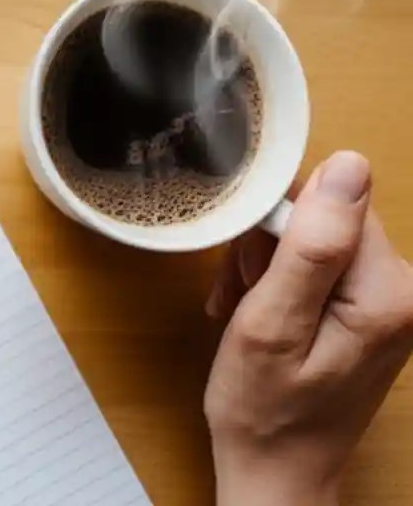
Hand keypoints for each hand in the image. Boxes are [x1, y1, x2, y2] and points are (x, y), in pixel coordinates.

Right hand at [204, 152, 412, 504]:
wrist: (276, 470)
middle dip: (268, 247)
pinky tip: (259, 313)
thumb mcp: (271, 324)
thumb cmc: (263, 410)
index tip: (246, 273)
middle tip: (240, 298)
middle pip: (327, 219)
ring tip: (243, 310)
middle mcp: (404, 291)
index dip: (275, 225)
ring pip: (316, 239)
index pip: (333, 204)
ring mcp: (391, 303)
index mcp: (387, 291)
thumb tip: (348, 165)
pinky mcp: (372, 311)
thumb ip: (311, 246)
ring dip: (267, 265)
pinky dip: (279, 282)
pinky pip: (321, 266)